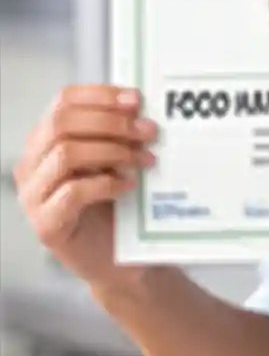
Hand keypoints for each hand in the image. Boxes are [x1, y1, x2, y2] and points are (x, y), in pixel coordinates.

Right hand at [12, 85, 159, 292]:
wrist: (121, 260)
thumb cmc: (119, 205)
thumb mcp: (117, 159)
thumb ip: (120, 133)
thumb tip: (141, 107)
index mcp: (47, 142)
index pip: (63, 102)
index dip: (100, 95)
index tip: (137, 99)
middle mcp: (32, 165)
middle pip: (62, 123)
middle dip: (111, 122)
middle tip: (149, 131)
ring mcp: (34, 196)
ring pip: (65, 154)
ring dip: (113, 151)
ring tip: (145, 160)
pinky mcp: (46, 225)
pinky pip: (72, 192)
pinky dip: (107, 183)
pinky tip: (129, 186)